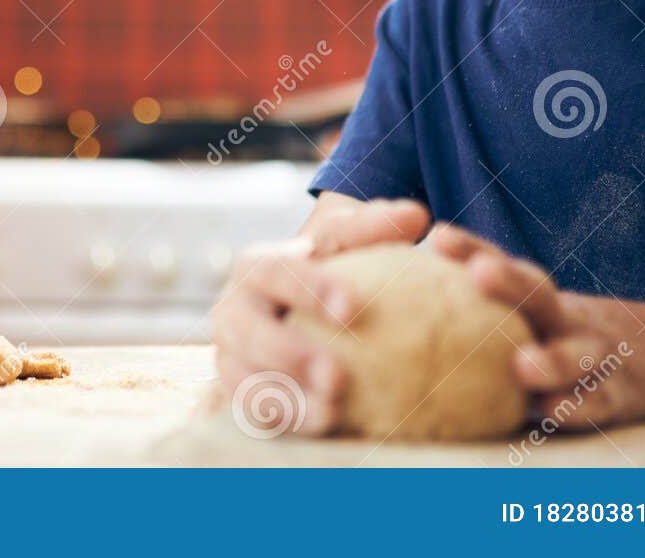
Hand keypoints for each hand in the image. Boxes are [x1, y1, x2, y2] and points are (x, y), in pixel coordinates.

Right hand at [212, 195, 430, 435]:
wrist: (299, 304)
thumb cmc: (332, 267)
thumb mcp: (348, 241)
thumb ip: (376, 226)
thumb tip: (415, 216)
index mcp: (257, 265)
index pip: (275, 271)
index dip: (308, 288)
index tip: (352, 308)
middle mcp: (233, 310)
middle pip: (248, 330)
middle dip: (288, 354)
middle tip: (337, 378)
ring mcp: (230, 354)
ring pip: (242, 378)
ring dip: (285, 398)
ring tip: (334, 413)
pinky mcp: (239, 391)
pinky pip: (253, 412)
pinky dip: (286, 420)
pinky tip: (327, 428)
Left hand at [426, 223, 644, 429]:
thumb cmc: (580, 336)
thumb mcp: (543, 314)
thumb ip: (487, 314)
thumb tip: (403, 312)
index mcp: (544, 299)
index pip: (504, 264)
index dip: (472, 248)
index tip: (435, 238)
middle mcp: (570, 320)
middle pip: (540, 294)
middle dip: (508, 281)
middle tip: (476, 272)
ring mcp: (603, 356)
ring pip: (578, 354)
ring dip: (552, 359)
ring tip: (521, 366)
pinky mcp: (627, 397)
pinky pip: (601, 404)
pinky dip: (579, 408)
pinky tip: (553, 413)